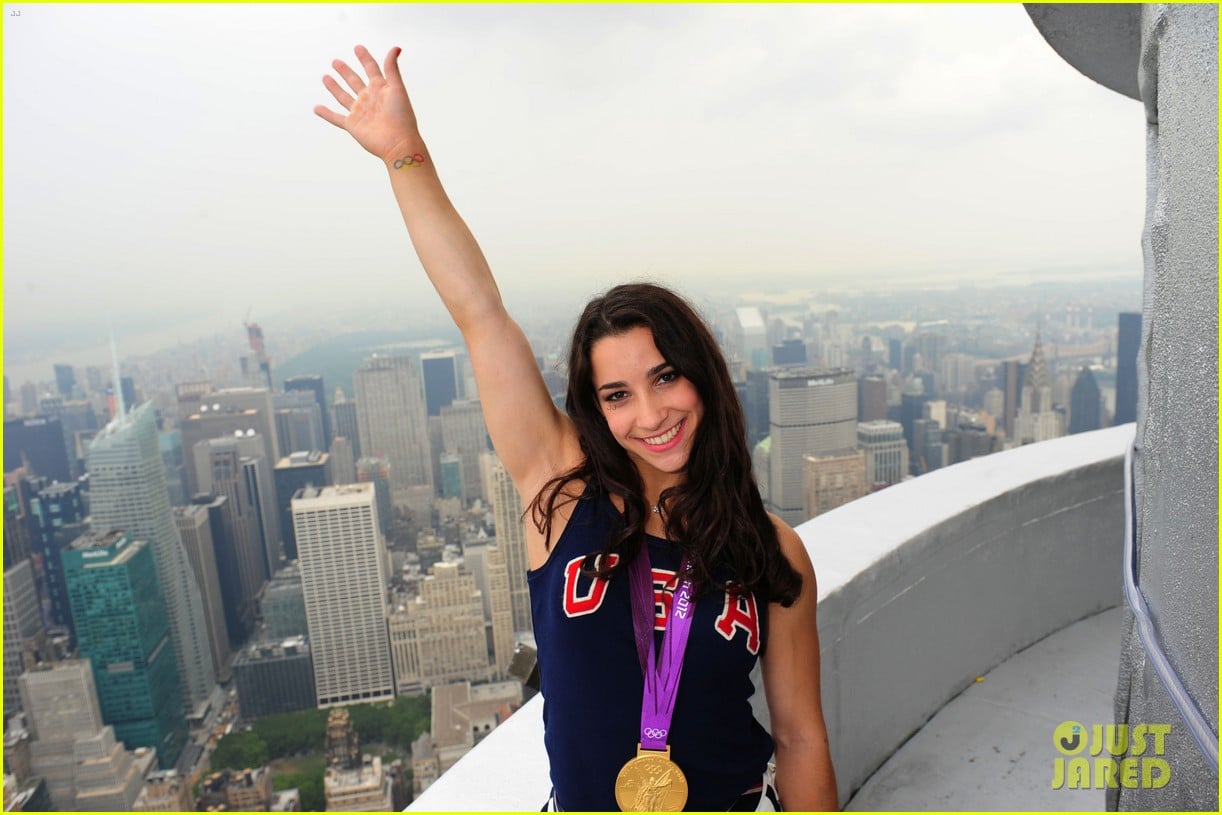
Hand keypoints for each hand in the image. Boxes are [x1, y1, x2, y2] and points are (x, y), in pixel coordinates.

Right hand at [314, 45, 420, 162]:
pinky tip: (317, 108)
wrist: (398, 143)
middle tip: (336, 61)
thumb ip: (392, 68)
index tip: (357, 48)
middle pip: (355, 81)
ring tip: (326, 77)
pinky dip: (326, 113)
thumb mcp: (397, 88)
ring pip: (344, 97)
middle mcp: (369, 99)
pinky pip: (336, 118)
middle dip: (345, 71)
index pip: (371, 69)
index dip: (364, 58)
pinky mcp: (353, 125)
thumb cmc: (402, 117)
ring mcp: (360, 112)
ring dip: (334, 87)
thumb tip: (395, 47)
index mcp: (381, 89)